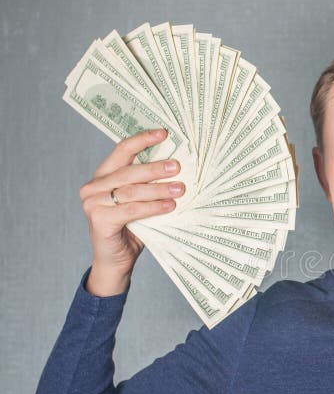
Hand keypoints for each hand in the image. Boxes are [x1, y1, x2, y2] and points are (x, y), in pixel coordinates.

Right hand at [79, 129, 183, 296]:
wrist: (117, 260)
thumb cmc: (132, 228)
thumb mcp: (141, 202)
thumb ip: (149, 185)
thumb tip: (179, 168)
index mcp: (103, 176)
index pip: (122, 150)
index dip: (142, 139)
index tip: (164, 133)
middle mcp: (93, 187)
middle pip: (129, 171)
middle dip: (156, 168)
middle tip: (178, 166)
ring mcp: (92, 203)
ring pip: (131, 191)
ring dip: (159, 189)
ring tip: (181, 189)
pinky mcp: (99, 220)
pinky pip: (131, 209)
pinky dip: (153, 207)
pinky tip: (170, 205)